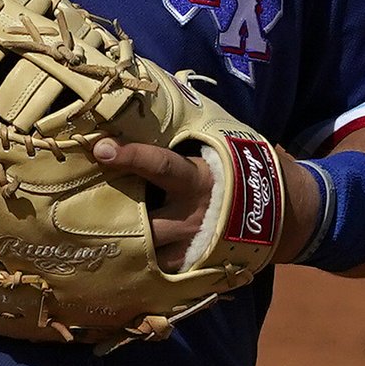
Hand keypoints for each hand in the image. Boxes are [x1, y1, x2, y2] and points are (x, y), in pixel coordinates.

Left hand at [94, 136, 325, 270]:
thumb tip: (159, 90)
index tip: (100, 147)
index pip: (161, 166)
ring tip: (86, 244)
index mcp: (199, 181)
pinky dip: (138, 272)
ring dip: (121, 248)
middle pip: (144, 223)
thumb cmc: (248, 171)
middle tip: (74, 212)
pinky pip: (159, 276)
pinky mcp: (195, 270)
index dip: (130, 157)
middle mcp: (192, 217)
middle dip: (114, 219)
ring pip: (147, 255)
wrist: (290, 214)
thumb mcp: (225, 146)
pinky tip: (113, 270)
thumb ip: (192, 133)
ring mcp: (192, 248)